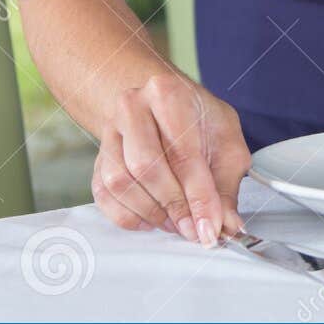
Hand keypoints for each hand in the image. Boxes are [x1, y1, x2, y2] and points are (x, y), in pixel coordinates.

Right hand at [91, 71, 248, 243]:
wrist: (163, 106)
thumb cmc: (198, 122)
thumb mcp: (226, 143)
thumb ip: (226, 186)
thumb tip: (226, 226)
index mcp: (167, 93)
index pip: (182, 153)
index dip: (198, 197)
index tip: (209, 229)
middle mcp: (131, 107)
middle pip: (145, 167)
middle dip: (173, 206)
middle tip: (193, 229)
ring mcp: (109, 132)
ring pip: (120, 183)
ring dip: (151, 213)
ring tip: (177, 222)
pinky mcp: (97, 159)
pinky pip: (105, 197)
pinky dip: (130, 217)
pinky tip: (153, 219)